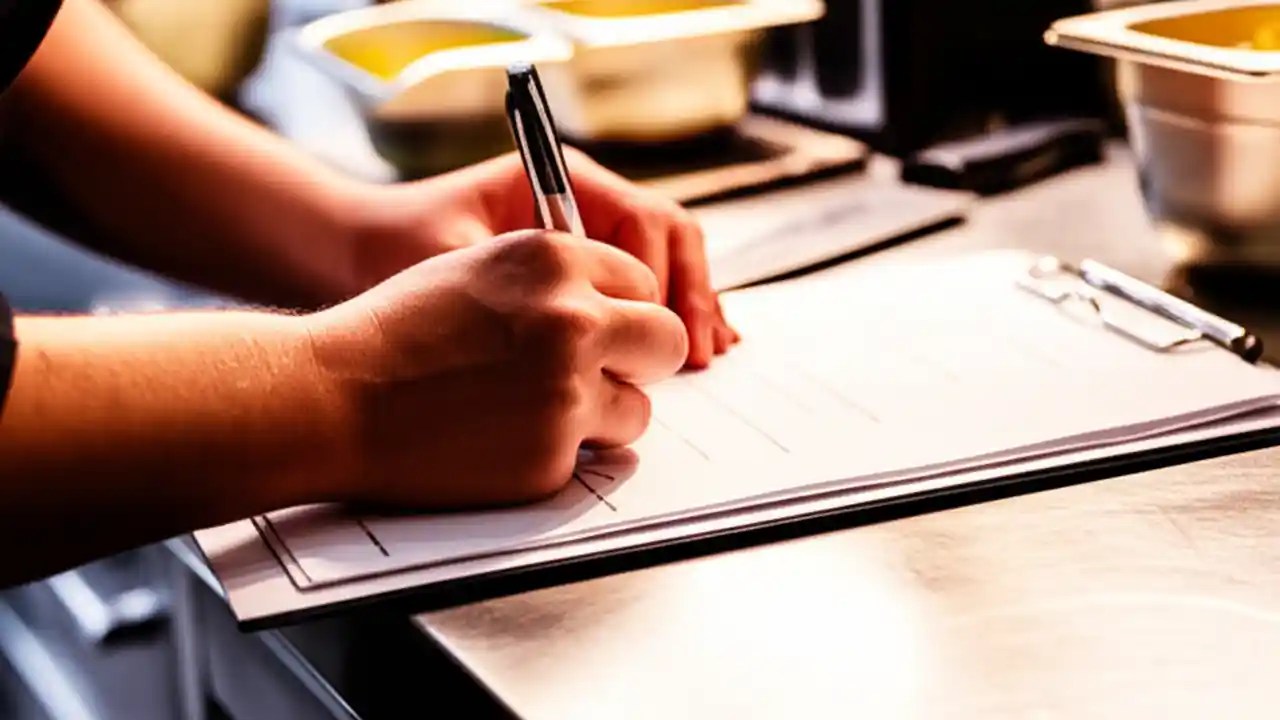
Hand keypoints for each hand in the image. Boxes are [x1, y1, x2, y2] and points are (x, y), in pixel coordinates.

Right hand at [307, 230, 687, 507]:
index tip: (604, 327)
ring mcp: (567, 391)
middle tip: (605, 373)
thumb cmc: (394, 332)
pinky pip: (592, 457)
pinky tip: (504, 440)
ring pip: (640, 408)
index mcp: (554, 258)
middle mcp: (573, 319)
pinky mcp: (552, 455)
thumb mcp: (480, 270)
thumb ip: (555, 283)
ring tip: (538, 410)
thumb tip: (614, 308)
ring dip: (604, 413)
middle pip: (666, 339)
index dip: (623, 309)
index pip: (643, 281)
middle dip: (642, 359)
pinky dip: (559, 454)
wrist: (332, 398)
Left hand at [346, 150, 738, 367]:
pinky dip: (661, 321)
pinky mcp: (578, 269)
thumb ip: (531, 294)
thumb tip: (605, 339)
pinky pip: (638, 288)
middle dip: (691, 297)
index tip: (666, 337)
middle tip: (700, 354)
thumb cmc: (397, 247)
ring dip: (688, 311)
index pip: (646, 223)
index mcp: (559, 180)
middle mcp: (581, 199)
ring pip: (664, 265)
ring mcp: (584, 234)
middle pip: (670, 240)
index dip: (666, 284)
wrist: (356, 249)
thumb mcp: (461, 264)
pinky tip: (678, 357)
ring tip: (704, 359)